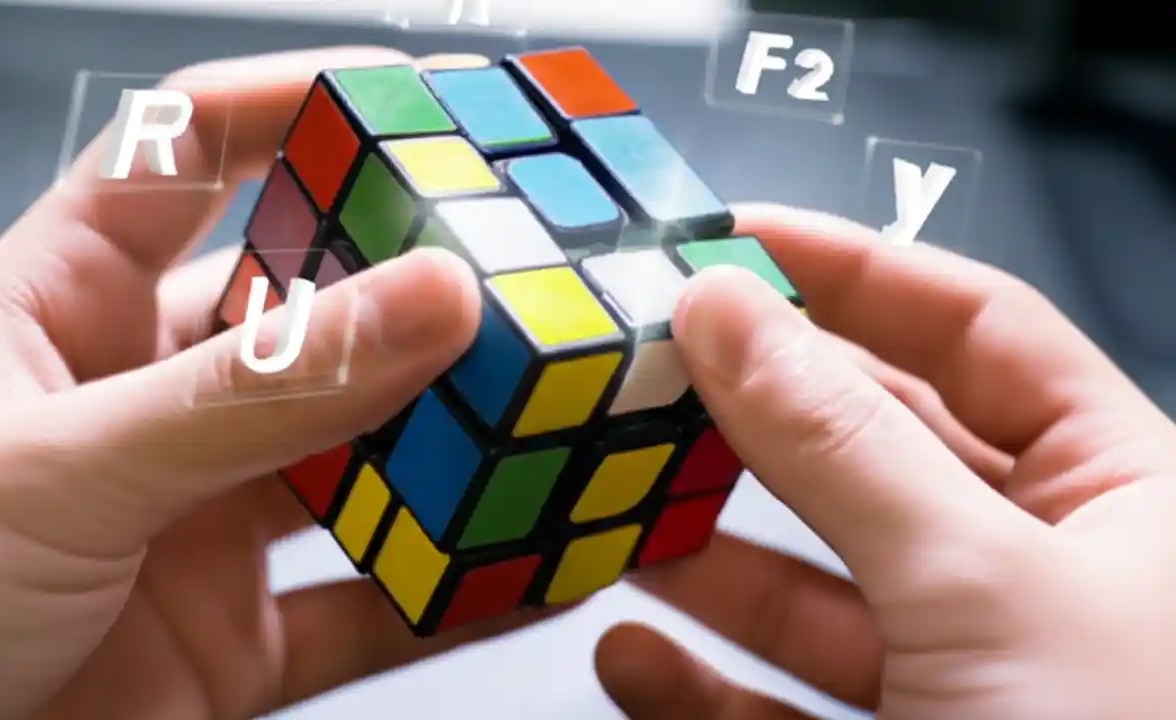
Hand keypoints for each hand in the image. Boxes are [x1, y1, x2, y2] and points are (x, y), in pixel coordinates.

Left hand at [0, 47, 553, 719]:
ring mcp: (201, 525)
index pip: (188, 157)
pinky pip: (371, 609)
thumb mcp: (64, 469)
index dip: (293, 104)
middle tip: (523, 271)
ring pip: (361, 464)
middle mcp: (150, 406)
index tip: (413, 93)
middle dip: (414, 290)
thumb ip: (253, 393)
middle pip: (311, 312)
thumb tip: (425, 299)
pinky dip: (451, 597)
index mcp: (69, 312)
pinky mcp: (236, 640)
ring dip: (453, 450)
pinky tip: (525, 570)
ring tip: (551, 417)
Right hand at [594, 205, 1175, 718]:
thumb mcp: (982, 588)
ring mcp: (958, 673)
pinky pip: (777, 703)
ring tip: (617, 500)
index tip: (733, 241)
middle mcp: (1038, 574)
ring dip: (706, 546)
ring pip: (810, 580)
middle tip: (647, 368)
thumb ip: (841, 446)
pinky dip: (698, 682)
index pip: (971, 330)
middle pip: (867, 448)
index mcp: (1120, 494)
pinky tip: (637, 654)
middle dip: (753, 411)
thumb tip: (731, 314)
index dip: (851, 272)